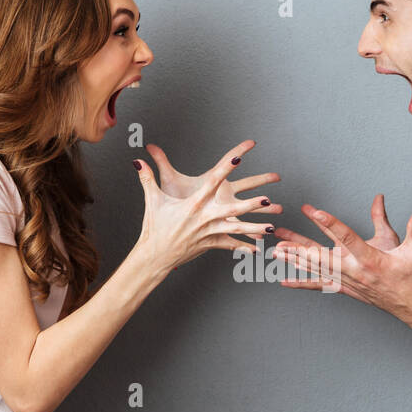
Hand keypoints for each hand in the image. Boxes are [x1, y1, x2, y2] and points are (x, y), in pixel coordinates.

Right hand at [132, 140, 282, 276]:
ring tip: (273, 226)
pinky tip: (258, 249)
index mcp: (193, 203)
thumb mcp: (152, 200)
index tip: (239, 157)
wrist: (155, 255)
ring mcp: (209, 232)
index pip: (212, 181)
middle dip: (250, 205)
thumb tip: (138, 159)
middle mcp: (204, 217)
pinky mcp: (210, 243)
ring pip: (237, 229)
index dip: (226, 168)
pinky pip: (230, 244)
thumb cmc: (154, 226)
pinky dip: (243, 246)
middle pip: (232, 209)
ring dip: (255, 227)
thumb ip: (148, 177)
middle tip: (267, 199)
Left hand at [271, 193, 411, 321]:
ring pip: (316, 269)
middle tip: (280, 235)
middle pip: (320, 255)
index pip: (346, 236)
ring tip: (276, 251)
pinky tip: (285, 282)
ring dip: (295, 259)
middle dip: (299, 244)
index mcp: (370, 258)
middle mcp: (354, 271)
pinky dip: (302, 283)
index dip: (330, 223)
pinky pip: (320, 285)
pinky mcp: (346, 288)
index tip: (314, 211)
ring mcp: (348, 281)